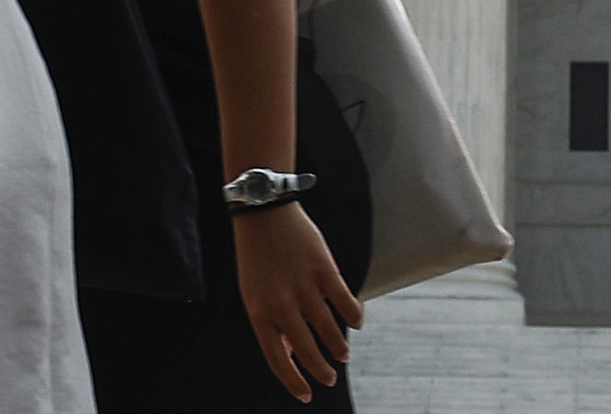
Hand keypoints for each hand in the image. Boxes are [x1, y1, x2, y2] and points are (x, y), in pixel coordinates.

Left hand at [233, 201, 363, 401]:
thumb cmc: (256, 258)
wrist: (264, 216)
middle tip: (330, 378)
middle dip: (321, 369)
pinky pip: (343, 300)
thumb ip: (270, 323)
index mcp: (260, 314)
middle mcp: (282, 306)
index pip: (278, 360)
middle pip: (306, 349)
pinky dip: (353, 314)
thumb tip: (287, 351)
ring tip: (344, 354)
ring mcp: (304, 287)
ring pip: (328, 328)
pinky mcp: (323, 269)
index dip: (294, 381)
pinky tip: (357, 323)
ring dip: (338, 346)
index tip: (307, 394)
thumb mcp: (253, 295)